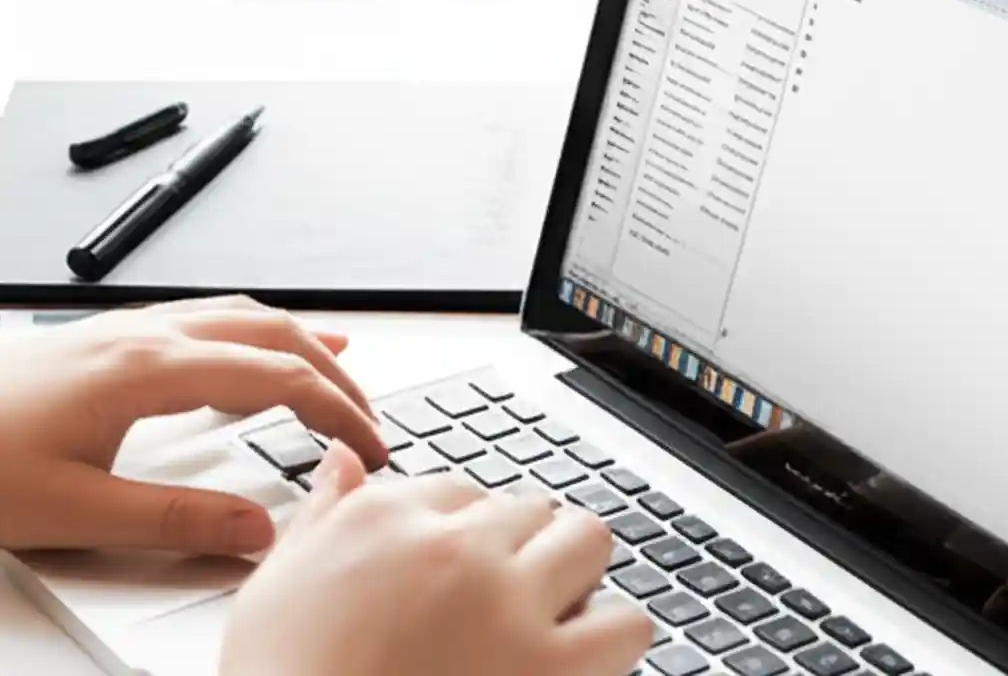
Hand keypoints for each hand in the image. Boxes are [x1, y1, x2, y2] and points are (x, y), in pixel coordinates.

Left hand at [0, 296, 386, 555]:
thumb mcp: (72, 512)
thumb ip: (176, 521)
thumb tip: (259, 531)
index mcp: (146, 369)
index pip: (279, 375)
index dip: (338, 410)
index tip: (371, 446)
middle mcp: (144, 336)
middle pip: (275, 331)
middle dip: (336, 374)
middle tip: (370, 420)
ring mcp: (126, 331)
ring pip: (243, 315)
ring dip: (302, 344)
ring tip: (341, 371)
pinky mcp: (110, 340)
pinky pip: (209, 320)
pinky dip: (256, 334)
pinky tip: (253, 355)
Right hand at [222, 444, 651, 675]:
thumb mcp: (274, 590)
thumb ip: (321, 516)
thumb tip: (344, 459)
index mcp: (383, 519)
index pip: (461, 492)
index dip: (463, 538)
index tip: (452, 576)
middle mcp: (451, 547)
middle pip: (530, 509)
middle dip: (522, 548)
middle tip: (499, 601)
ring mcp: (506, 601)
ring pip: (588, 540)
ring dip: (575, 574)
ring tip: (547, 618)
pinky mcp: (549, 666)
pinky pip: (627, 623)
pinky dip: (611, 640)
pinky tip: (578, 660)